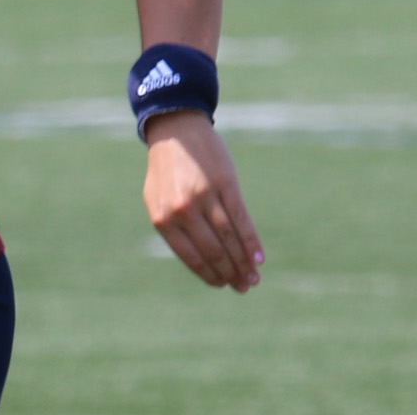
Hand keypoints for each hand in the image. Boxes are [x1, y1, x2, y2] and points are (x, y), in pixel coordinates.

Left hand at [142, 110, 262, 292]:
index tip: (222, 285)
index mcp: (162, 218)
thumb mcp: (158, 199)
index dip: (209, 274)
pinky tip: (258, 258)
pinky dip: (251, 241)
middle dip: (229, 272)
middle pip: (212, 250)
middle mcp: (182, 210)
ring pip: (228, 238)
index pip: (190, 255)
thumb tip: (198, 260)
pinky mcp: (225, 185)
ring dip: (243, 262)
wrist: (176, 130)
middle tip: (243, 287)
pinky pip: (241, 220)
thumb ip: (172, 228)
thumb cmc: (167, 169)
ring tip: (253, 278)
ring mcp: (204, 197)